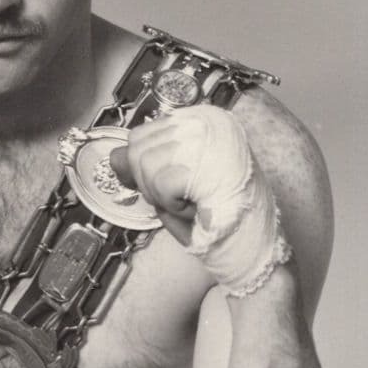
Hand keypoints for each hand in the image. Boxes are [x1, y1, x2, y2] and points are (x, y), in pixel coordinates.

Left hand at [111, 104, 290, 296]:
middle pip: (137, 148)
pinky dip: (171, 205)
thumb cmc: (217, 217)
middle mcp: (207, 121)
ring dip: (162, 195)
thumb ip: (146, 166)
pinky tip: (196, 206)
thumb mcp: (175, 184)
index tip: (162, 187)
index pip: (142, 134)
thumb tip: (116, 156)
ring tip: (192, 201)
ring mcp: (208, 137)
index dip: (141, 168)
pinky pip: (159, 185)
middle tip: (182, 198)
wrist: (251, 245)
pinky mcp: (204, 160)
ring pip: (144, 165)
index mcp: (202, 121)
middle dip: (149, 183)